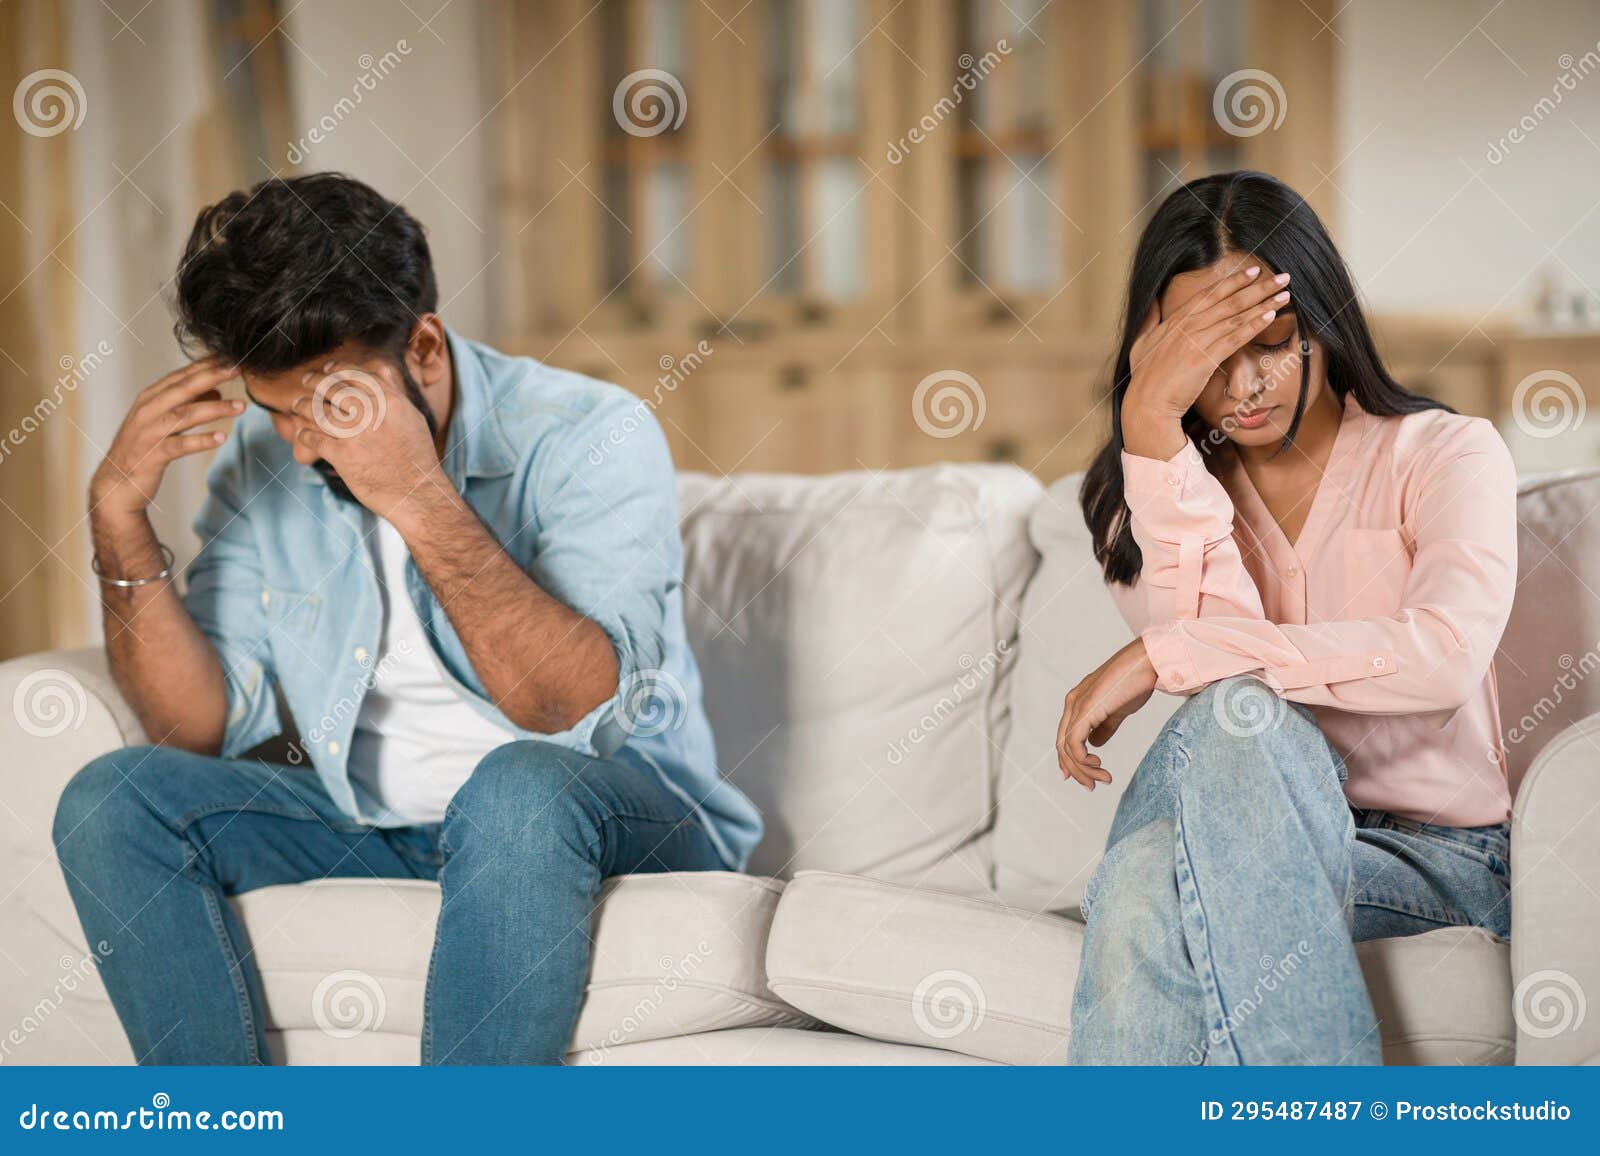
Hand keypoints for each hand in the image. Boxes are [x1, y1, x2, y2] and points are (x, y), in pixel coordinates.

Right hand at [90, 358, 243, 517]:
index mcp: (151, 398)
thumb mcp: (164, 421)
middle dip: (212, 376)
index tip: (231, 356)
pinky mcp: (152, 455)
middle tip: (238, 369)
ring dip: (215, 409)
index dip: (206, 365)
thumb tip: (217, 390)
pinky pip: (180, 445)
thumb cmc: (143, 448)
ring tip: (241, 406)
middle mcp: (148, 410)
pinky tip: (222, 437)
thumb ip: (188, 404)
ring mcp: (149, 432)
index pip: (181, 376)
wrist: (116, 483)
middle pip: (183, 388)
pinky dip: (201, 440)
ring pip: (184, 414)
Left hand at [290, 361, 444, 521]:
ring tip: (297, 405)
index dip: (336, 369)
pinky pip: (313, 438)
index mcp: (390, 401)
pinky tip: (302, 434)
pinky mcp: (341, 455)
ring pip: (317, 410)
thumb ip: (395, 392)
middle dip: (314, 381)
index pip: (355, 374)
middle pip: (332, 388)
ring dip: (303, 405)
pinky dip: (304, 434)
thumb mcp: (413, 418)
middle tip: (305, 380)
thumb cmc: (417, 456)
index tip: (327, 369)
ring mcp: (354, 433)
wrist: (416, 493)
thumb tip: (382, 368)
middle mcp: (371, 413)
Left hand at [1055, 637, 1157, 790]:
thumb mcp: (1118, 709)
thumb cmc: (1137, 680)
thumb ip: (1105, 726)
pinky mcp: (1085, 710)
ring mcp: (1076, 706)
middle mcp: (1072, 703)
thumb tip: (1095, 745)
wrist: (1148, 662)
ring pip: (1066, 748)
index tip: (1084, 778)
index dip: (1070, 760)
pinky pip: (1073, 743)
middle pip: (1062, 746)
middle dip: (1076, 771)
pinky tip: (1099, 765)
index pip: (1065, 737)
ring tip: (1103, 779)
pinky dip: (1083, 760)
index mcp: (1078, 702)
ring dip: (1083, 770)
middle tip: (1093, 786)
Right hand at [1124, 265, 1290, 421]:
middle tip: (1281, 276)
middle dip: (1258, 286)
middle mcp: (1189, 325)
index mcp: (1176, 319)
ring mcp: (1197, 340)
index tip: (1253, 271)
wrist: (1146, 403)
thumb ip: (1149, 319)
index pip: (1210, 293)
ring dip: (1263, 303)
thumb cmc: (1145, 377)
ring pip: (1236, 316)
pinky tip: (1271, 315)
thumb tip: (1153, 301)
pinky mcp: (1206, 358)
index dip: (1234, 281)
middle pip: (1229, 300)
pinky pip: (1235, 337)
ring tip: (1285, 294)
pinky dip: (1254, 324)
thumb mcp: (1141, 342)